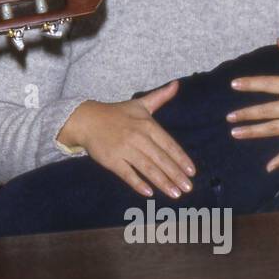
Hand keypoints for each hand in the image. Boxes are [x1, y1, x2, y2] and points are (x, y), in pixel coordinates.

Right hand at [58, 82, 194, 198]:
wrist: (87, 120)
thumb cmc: (116, 113)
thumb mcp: (140, 104)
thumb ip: (160, 97)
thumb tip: (177, 84)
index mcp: (147, 125)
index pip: (169, 145)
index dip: (181, 159)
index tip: (192, 172)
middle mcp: (138, 137)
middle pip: (161, 159)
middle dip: (176, 175)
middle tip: (188, 188)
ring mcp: (124, 149)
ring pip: (147, 168)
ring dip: (162, 182)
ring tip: (175, 194)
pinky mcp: (111, 160)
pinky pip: (127, 174)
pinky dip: (138, 183)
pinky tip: (149, 193)